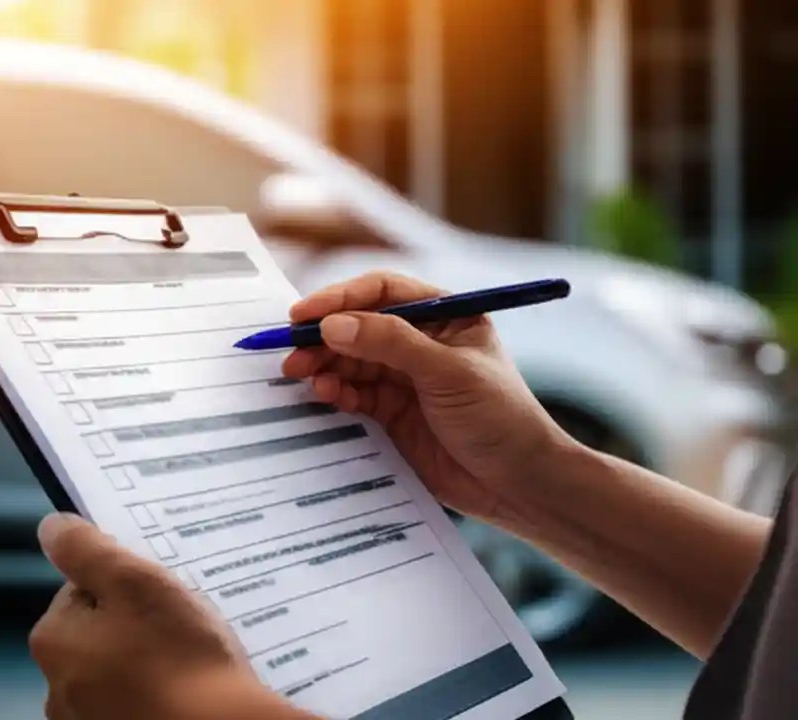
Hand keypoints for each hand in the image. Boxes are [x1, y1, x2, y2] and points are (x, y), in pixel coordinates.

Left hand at [30, 513, 310, 719]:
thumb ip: (86, 549)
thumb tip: (52, 527)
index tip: (158, 596)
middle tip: (178, 627)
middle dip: (133, 626)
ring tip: (188, 662)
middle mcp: (56, 687)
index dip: (124, 585)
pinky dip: (154, 694)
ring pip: (117, 670)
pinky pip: (134, 702)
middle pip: (99, 632)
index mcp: (52, 640)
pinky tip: (185, 691)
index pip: (83, 590)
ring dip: (145, 662)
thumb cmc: (176, 655)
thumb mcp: (133, 582)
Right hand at [282, 272, 575, 523]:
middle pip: (359, 327)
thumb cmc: (501, 418)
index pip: (383, 292)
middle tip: (292, 349)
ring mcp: (405, 378)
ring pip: (351, 361)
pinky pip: (354, 394)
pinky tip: (325, 395)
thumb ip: (389, 343)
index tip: (306, 314)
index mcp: (444, 316)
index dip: (341, 298)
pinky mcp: (393, 413)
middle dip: (324, 336)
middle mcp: (421, 342)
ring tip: (299, 374)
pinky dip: (336, 392)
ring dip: (324, 365)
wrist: (519, 485)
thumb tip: (334, 324)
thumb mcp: (447, 372)